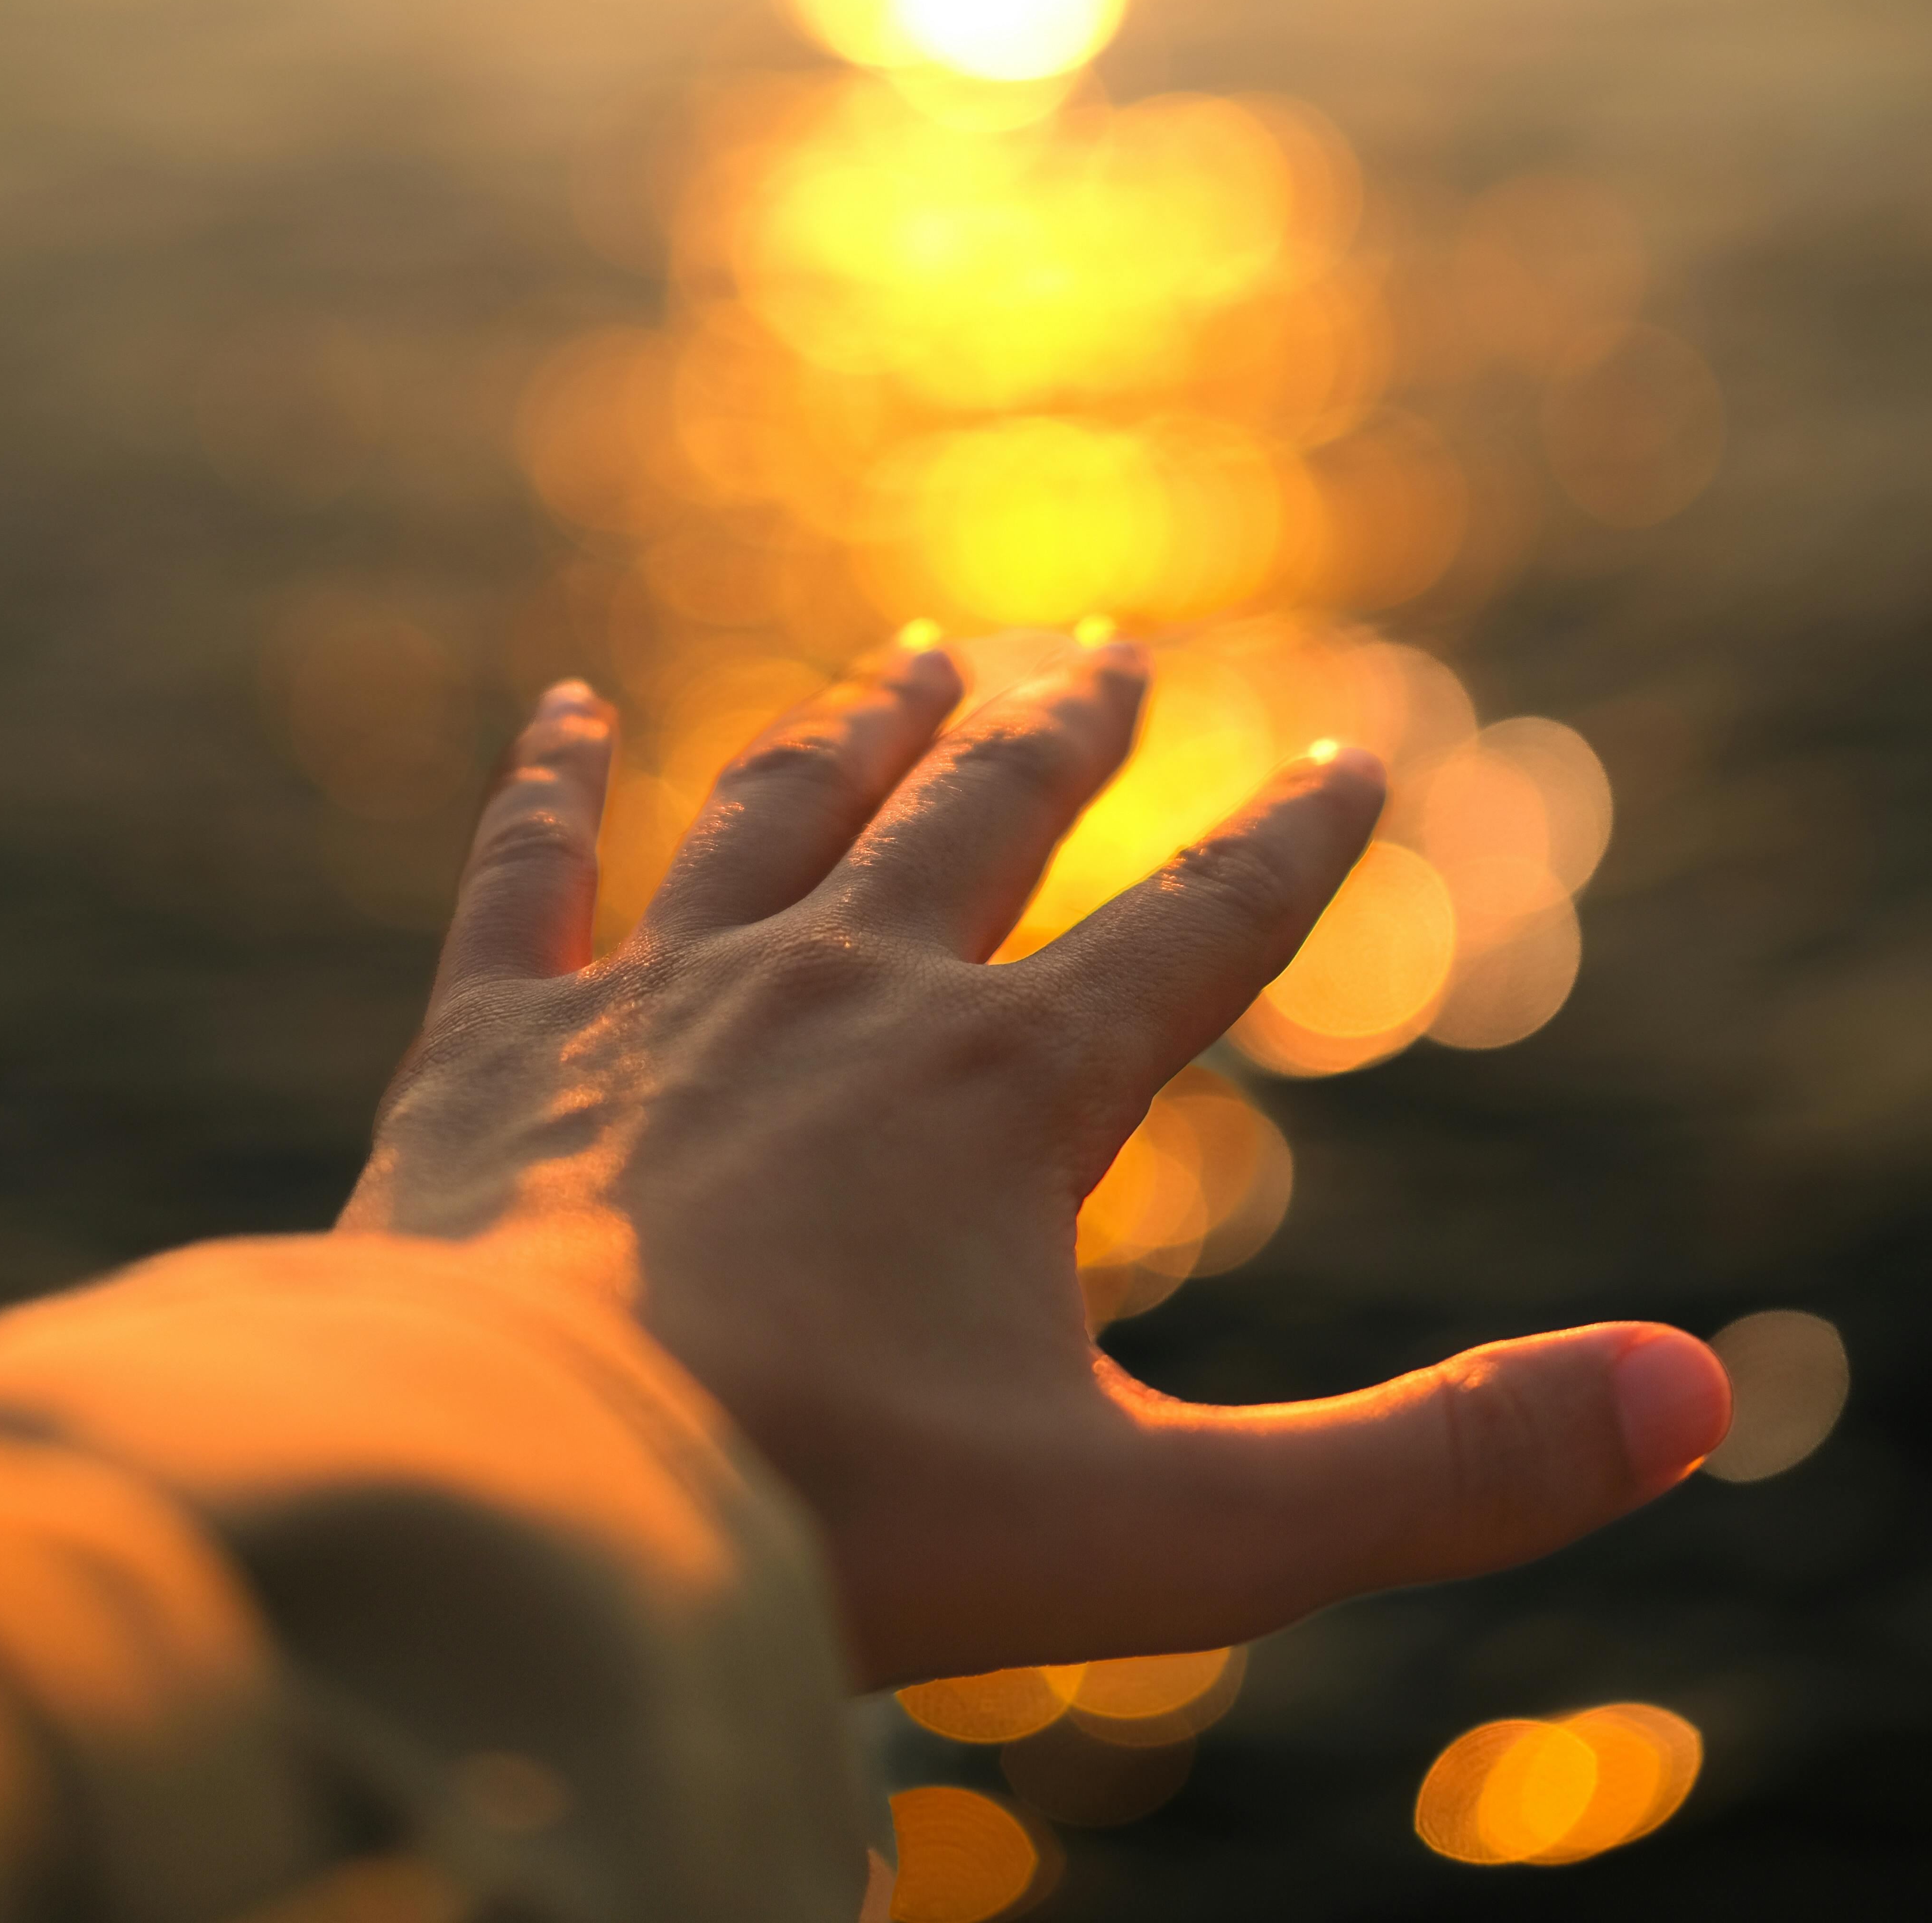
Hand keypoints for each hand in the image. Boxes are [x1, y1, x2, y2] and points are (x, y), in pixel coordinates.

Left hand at [340, 638, 1729, 1687]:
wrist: (531, 1522)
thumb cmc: (847, 1527)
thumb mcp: (1182, 1532)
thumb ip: (1437, 1463)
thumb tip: (1687, 1393)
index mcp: (1006, 1087)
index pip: (1200, 926)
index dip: (1294, 842)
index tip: (1350, 755)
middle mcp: (841, 994)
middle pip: (985, 817)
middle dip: (1063, 729)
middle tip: (1107, 645)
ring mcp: (659, 1004)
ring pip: (783, 809)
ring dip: (859, 724)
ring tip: (910, 651)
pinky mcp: (492, 1051)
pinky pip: (526, 875)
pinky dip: (548, 786)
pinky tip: (559, 706)